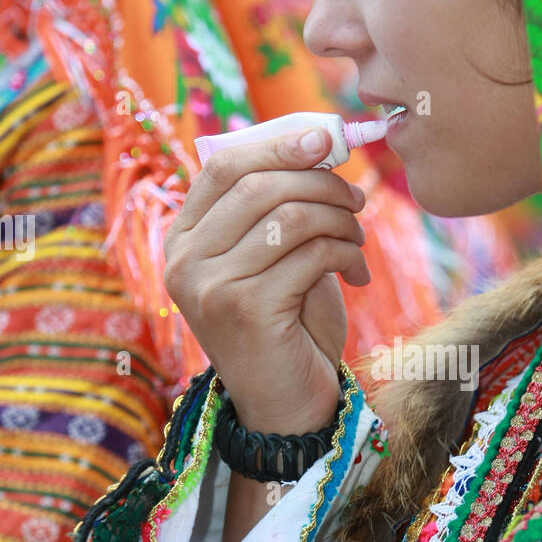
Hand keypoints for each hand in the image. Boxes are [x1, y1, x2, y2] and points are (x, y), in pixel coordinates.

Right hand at [163, 128, 370, 434]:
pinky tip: (358, 274)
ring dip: (339, 220)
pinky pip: (310, 254)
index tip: (328, 138)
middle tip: (358, 201)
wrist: (290, 406)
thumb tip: (316, 136)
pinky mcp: (245, 310)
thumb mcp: (279, 256)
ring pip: (289, 216)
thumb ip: (282, 203)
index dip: (280, 143)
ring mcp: (209, 286)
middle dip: (322, 183)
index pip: (224, 164)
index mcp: (184, 238)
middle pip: (260, 184)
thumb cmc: (290, 326)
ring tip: (358, 241)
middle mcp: (184, 260)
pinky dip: (345, 254)